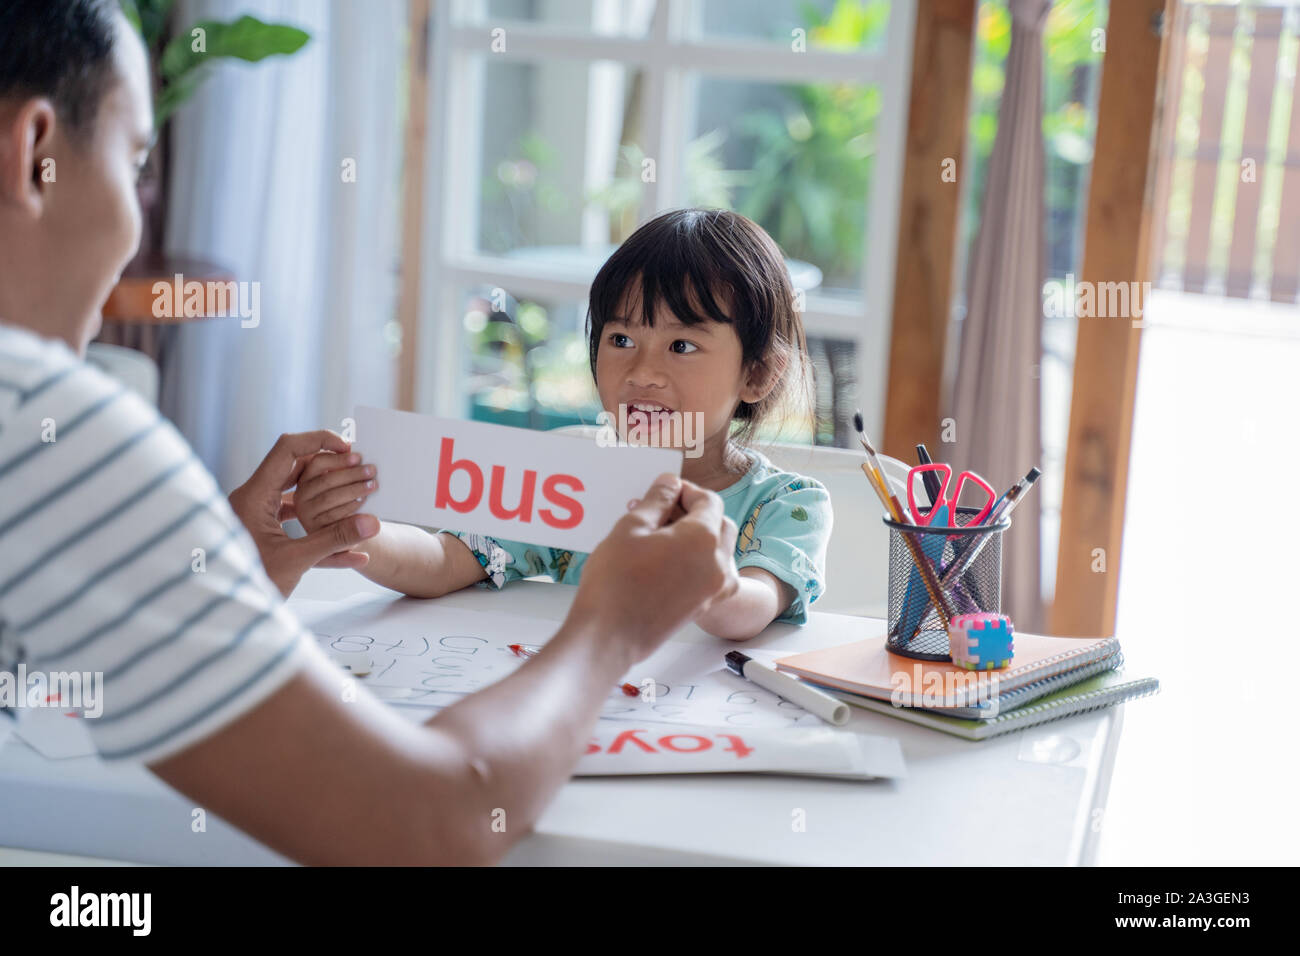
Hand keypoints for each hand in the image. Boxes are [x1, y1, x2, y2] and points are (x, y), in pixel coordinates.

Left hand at [228, 431, 380, 597]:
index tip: (347, 446)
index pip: (287, 450)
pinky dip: (319, 529)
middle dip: (328, 468)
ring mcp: (256, 518)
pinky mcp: (262, 535)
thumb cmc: (248, 587)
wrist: (222, 618)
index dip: (319, 440)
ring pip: (296, 495)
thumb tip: (373, 523)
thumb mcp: (296, 561)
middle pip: (294, 469)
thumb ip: (335, 539)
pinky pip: (294, 522)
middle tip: (357, 468)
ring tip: (357, 500)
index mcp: (253, 497)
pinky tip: (351, 552)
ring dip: (326, 497)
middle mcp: (252, 501)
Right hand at [293, 451, 377, 533]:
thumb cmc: (341, 503)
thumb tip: (353, 451)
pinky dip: (350, 508)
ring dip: (354, 490)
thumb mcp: (340, 485)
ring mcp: (305, 512)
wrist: (342, 533)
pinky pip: (333, 516)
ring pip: (330, 497)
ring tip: (372, 485)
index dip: (339, 459)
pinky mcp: (314, 528)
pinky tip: (363, 502)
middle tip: (371, 471)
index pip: (318, 462)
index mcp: (306, 478)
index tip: (358, 457)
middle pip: (326, 480)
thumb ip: (343, 470)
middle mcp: (301, 495)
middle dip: (352, 474)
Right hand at [565, 473, 738, 663]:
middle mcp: (718, 563)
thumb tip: (669, 483)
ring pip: (718, 550)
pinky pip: (711, 573)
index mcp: (703, 538)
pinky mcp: (704, 606)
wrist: (610, 636)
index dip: (687, 490)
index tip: (665, 491)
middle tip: (662, 511)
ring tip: (661, 536)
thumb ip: (656, 501)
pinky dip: (698, 560)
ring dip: (699, 537)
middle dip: (696, 512)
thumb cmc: (615, 581)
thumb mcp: (631, 528)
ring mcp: (714, 588)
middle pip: (719, 524)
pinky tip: (666, 561)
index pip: (709, 501)